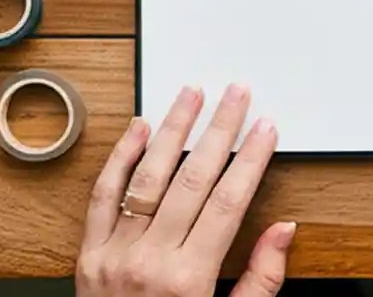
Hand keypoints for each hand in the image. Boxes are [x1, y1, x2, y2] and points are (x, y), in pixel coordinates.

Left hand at [76, 84, 295, 296]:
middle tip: (236, 94)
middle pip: (193, 179)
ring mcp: (114, 255)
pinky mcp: (88, 255)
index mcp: (190, 280)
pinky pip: (102, 195)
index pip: (229, 202)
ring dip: (172, 129)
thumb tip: (284, 231)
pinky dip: (119, 157)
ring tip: (191, 94)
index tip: (266, 129)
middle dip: (219, 130)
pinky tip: (138, 127)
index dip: (251, 159)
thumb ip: (260, 281)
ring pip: (147, 176)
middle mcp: (150, 261)